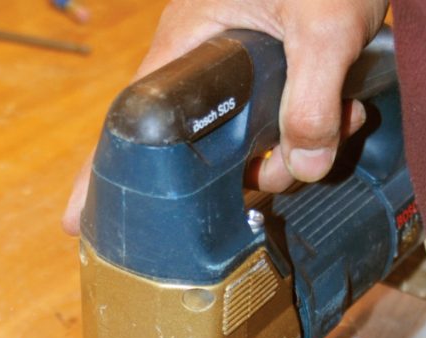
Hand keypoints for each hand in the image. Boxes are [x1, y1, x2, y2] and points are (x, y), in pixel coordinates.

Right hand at [63, 0, 387, 233]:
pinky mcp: (277, 77)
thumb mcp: (323, 27)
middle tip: (281, 175)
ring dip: (296, 152)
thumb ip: (314, 100)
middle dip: (249, 174)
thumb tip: (306, 169)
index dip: (103, 175)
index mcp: (190, 41)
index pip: (133, 121)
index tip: (77, 222)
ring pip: (252, 145)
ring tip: (337, 125)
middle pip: (201, 151)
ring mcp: (244, 74)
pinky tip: (347, 113)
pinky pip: (283, 125)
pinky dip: (316, 131)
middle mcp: (208, 63)